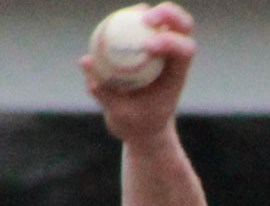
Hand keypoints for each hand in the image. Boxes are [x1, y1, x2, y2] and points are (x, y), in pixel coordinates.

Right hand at [82, 3, 197, 143]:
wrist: (145, 129)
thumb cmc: (135, 125)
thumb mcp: (119, 116)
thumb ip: (103, 91)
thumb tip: (85, 61)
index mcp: (177, 77)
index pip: (184, 52)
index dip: (170, 42)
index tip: (146, 46)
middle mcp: (175, 59)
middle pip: (183, 27)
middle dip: (169, 15)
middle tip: (144, 18)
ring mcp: (166, 51)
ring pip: (167, 21)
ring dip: (153, 12)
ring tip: (131, 12)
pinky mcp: (152, 47)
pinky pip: (143, 27)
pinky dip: (132, 20)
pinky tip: (115, 20)